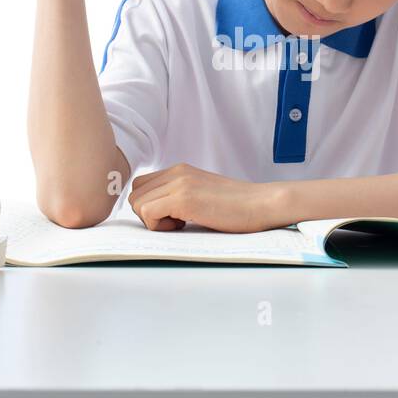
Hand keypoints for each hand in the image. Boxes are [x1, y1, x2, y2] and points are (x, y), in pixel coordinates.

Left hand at [129, 163, 288, 232]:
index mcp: (180, 170)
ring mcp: (179, 183)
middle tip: (175, 223)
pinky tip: (183, 226)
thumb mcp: (203, 194)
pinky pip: (148, 212)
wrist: (263, 204)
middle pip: (135, 195)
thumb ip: (180, 196)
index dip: (150, 207)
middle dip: (148, 215)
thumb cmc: (238, 207)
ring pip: (137, 203)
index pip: (142, 186)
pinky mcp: (184, 198)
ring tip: (181, 225)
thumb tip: (155, 214)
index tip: (173, 218)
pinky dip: (158, 226)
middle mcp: (176, 172)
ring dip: (153, 221)